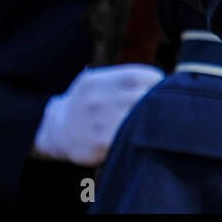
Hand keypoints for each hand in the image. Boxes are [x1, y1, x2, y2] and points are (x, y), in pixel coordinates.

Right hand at [32, 64, 162, 165]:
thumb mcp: (95, 81)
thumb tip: (162, 80)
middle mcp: (98, 99)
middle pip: (142, 97)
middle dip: (157, 101)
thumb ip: (122, 79)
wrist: (56, 130)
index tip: (162, 87)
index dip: (156, 81)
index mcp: (99, 81)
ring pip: (138, 119)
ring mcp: (99, 122)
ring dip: (151, 119)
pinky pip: (128, 139)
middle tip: (164, 105)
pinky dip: (138, 136)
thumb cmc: (87, 101)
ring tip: (156, 120)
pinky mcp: (100, 144)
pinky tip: (140, 134)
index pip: (140, 76)